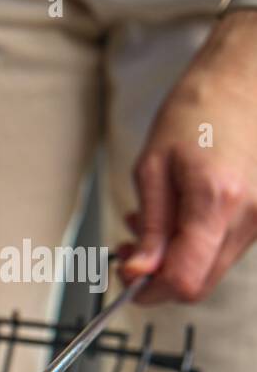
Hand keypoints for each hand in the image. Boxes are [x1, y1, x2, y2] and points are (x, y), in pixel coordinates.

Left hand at [121, 11, 256, 303]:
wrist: (243, 81)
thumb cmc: (197, 111)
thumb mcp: (152, 169)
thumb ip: (149, 227)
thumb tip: (137, 273)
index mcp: (217, 202)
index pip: (185, 280)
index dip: (150, 290)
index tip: (127, 278)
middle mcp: (248, 216)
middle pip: (199, 283)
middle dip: (158, 277)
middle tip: (127, 252)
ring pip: (209, 268)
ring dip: (173, 258)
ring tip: (148, 224)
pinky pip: (222, 248)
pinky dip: (193, 243)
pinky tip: (175, 216)